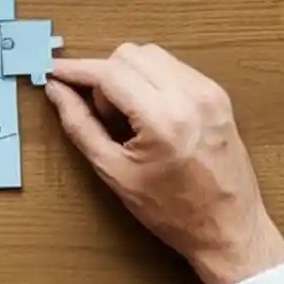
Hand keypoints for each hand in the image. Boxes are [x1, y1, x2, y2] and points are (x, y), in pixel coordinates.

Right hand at [45, 44, 283, 283]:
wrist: (229, 228)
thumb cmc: (171, 210)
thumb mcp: (114, 172)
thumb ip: (80, 125)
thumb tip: (57, 91)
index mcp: (163, 120)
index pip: (109, 73)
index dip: (75, 69)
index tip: (54, 72)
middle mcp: (190, 97)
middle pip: (128, 54)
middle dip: (103, 75)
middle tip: (102, 113)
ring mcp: (209, 92)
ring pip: (150, 54)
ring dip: (127, 73)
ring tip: (127, 114)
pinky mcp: (218, 95)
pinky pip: (172, 66)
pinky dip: (150, 78)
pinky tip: (148, 111)